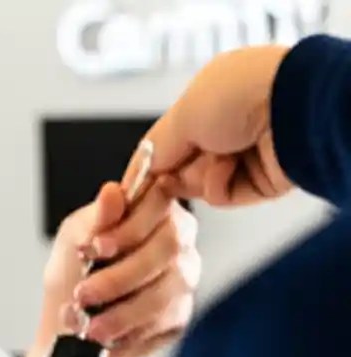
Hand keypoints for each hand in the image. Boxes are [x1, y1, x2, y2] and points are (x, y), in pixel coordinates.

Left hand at [43, 179, 200, 356]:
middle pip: (167, 251)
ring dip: (119, 314)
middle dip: (119, 277)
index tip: (95, 248)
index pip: (159, 205)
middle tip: (82, 294)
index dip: (129, 228)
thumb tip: (111, 193)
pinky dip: (125, 336)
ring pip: (163, 296)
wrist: (69, 317)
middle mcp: (178, 243)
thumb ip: (96, 219)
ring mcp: (183, 281)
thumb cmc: (74, 268)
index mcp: (155, 211)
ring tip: (86, 325)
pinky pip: (160, 327)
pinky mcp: (178, 318)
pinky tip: (102, 338)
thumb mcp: (74, 237)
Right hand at [140, 44, 293, 205]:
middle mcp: (227, 128)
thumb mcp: (181, 114)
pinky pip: (222, 196)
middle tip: (166, 176)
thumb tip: (138, 175)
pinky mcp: (259, 182)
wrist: (294, 108)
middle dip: (171, 174)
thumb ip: (154, 149)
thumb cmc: (243, 94)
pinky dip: (219, 185)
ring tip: (217, 156)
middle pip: (179, 168)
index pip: (167, 143)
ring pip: (197, 185)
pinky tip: (231, 166)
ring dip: (198, 176)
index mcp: (208, 102)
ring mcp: (244, 156)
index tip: (129, 188)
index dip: (148, 165)